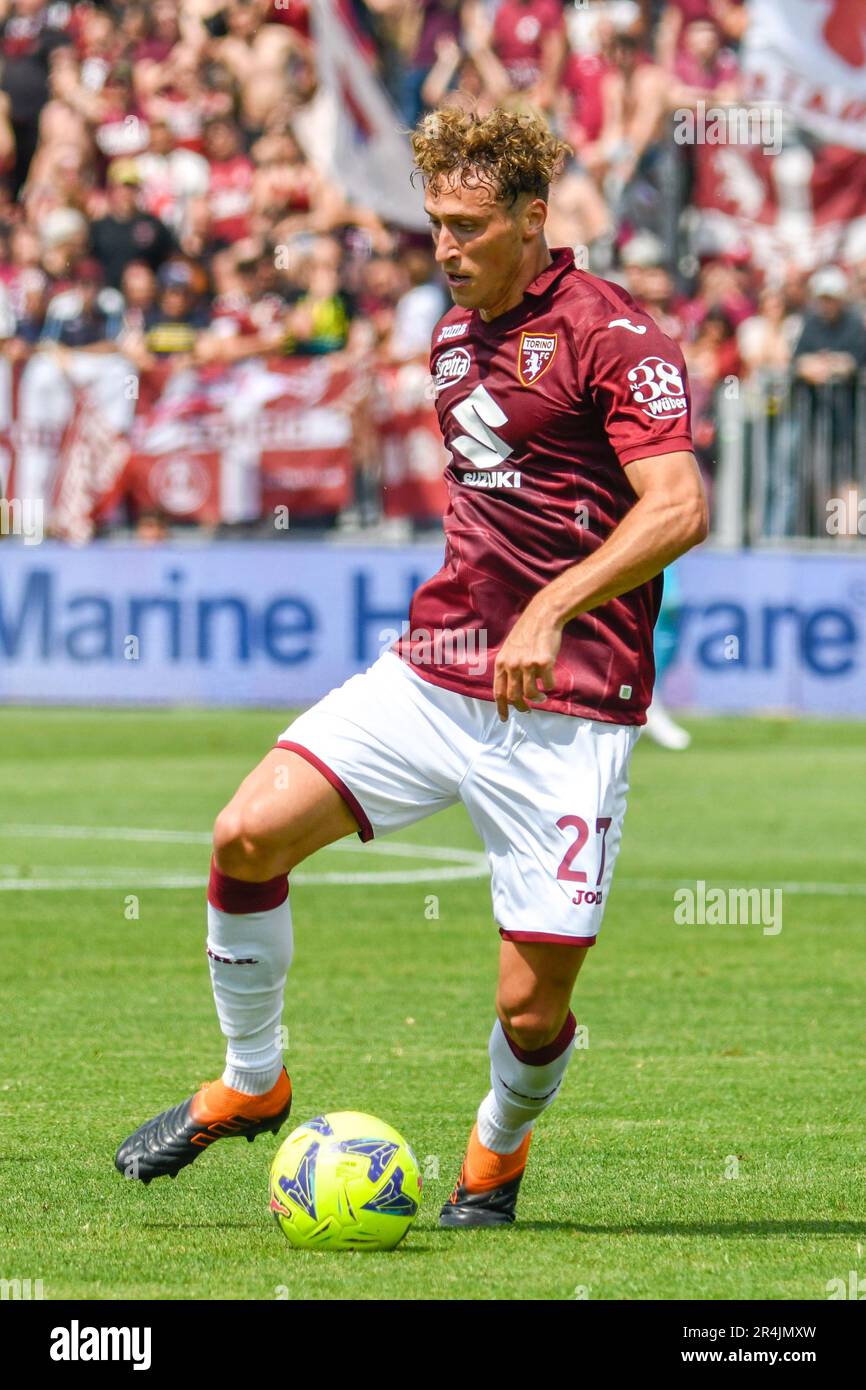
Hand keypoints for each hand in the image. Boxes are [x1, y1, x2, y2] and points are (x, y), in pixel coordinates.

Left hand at [493, 599, 561, 720]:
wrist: (542, 616)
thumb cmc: (528, 633)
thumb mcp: (510, 649)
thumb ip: (509, 667)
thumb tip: (513, 689)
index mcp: (501, 663)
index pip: (498, 692)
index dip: (501, 708)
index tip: (504, 718)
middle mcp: (512, 665)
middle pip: (514, 696)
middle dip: (521, 707)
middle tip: (527, 709)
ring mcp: (527, 665)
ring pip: (531, 694)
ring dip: (537, 699)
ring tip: (541, 698)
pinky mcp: (543, 663)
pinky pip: (547, 684)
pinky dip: (549, 686)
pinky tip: (550, 680)